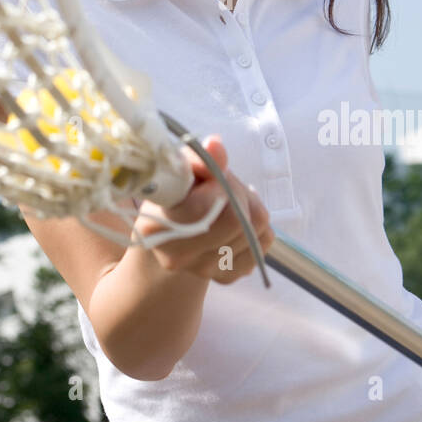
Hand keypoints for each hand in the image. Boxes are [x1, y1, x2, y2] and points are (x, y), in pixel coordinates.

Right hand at [132, 135, 274, 284]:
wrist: (170, 232)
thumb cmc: (175, 192)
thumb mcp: (180, 168)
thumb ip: (198, 157)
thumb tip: (216, 144)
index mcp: (157, 227)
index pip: (205, 209)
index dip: (218, 185)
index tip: (211, 175)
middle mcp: (178, 257)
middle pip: (238, 220)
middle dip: (237, 192)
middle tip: (223, 183)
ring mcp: (205, 271)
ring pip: (256, 229)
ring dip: (248, 205)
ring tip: (228, 198)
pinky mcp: (228, 276)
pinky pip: (264, 242)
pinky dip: (257, 224)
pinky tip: (237, 217)